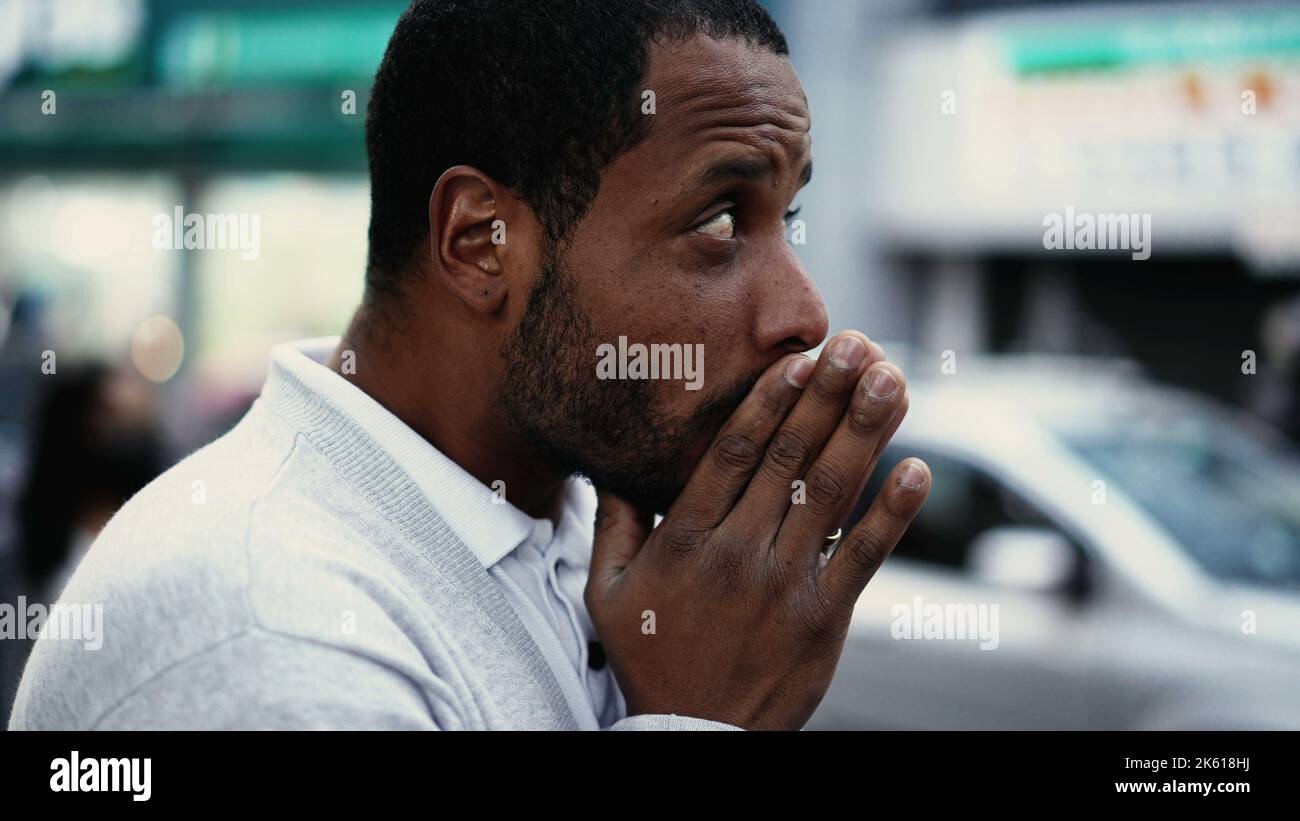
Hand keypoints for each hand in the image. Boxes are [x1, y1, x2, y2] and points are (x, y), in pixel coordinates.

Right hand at [585, 331, 929, 729]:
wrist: (695, 739)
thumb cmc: (651, 661)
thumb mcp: (608, 594)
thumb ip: (612, 525)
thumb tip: (611, 467)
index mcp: (687, 539)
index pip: (734, 454)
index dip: (771, 402)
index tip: (798, 359)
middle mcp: (739, 552)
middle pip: (790, 459)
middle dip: (828, 396)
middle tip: (859, 345)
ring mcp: (786, 584)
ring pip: (831, 495)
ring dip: (866, 433)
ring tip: (893, 381)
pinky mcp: (824, 617)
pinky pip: (863, 556)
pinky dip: (893, 513)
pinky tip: (916, 470)